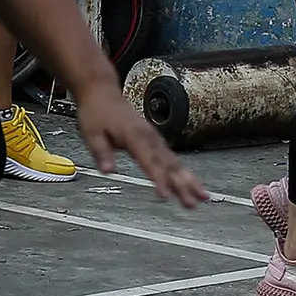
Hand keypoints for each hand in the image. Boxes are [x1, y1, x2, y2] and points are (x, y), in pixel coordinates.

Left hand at [72, 81, 208, 205]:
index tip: (165, 195)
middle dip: (182, 185)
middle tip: (193, 202)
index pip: (149, 161)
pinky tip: (191, 183)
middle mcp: (149, 137)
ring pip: (175, 162)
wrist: (102, 93)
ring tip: (203, 196)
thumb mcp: (92, 133)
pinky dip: (183, 172)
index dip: (158, 179)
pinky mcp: (155, 141)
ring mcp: (154, 138)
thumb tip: (107, 170)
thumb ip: (102, 152)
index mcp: (134, 136)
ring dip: (189, 180)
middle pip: (169, 164)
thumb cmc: (97, 112)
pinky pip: (172, 158)